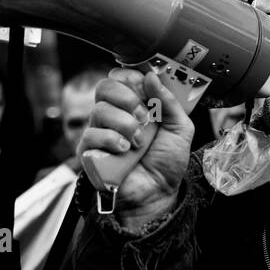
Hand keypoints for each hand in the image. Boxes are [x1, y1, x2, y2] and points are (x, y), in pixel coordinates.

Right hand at [79, 68, 194, 230]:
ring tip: (139, 142)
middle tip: (144, 118)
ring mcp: (100, 131)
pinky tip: (125, 150)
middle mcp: (115, 114)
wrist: (159, 193)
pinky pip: (91, 134)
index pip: (121, 77)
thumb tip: (151, 76)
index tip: (146, 90)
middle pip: (105, 86)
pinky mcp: (89, 151)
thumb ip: (169, 101)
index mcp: (135, 104)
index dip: (132, 79)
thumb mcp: (180, 128)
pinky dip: (111, 140)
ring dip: (125, 124)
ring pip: (100, 110)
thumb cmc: (167, 161)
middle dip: (128, 99)